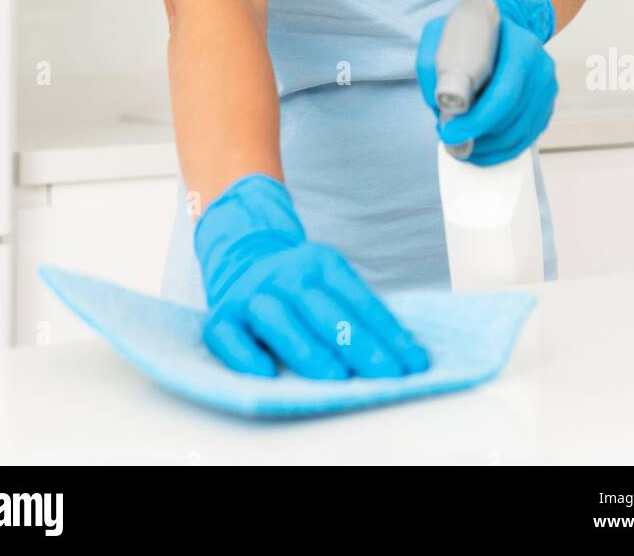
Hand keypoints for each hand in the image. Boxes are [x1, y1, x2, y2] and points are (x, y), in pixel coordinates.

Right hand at [194, 173, 429, 378]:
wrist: (243, 258)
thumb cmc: (299, 286)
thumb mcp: (330, 284)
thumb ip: (358, 314)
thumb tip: (405, 355)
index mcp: (320, 263)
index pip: (358, 300)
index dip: (387, 332)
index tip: (412, 364)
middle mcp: (285, 274)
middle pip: (322, 308)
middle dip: (356, 342)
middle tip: (383, 372)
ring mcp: (251, 293)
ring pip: (277, 317)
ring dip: (306, 347)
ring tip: (334, 375)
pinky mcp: (222, 316)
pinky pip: (229, 335)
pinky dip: (245, 355)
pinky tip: (265, 373)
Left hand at [416, 0, 557, 165]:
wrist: (502, 28)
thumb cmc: (471, 33)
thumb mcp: (444, 32)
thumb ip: (432, 63)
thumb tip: (437, 102)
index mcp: (521, 47)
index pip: (504, 94)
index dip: (477, 121)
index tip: (451, 131)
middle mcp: (540, 67)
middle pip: (512, 118)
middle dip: (479, 137)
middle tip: (452, 143)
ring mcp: (547, 87)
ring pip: (521, 133)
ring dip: (490, 148)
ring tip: (462, 146)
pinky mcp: (546, 104)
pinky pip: (528, 137)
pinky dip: (503, 149)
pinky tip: (483, 148)